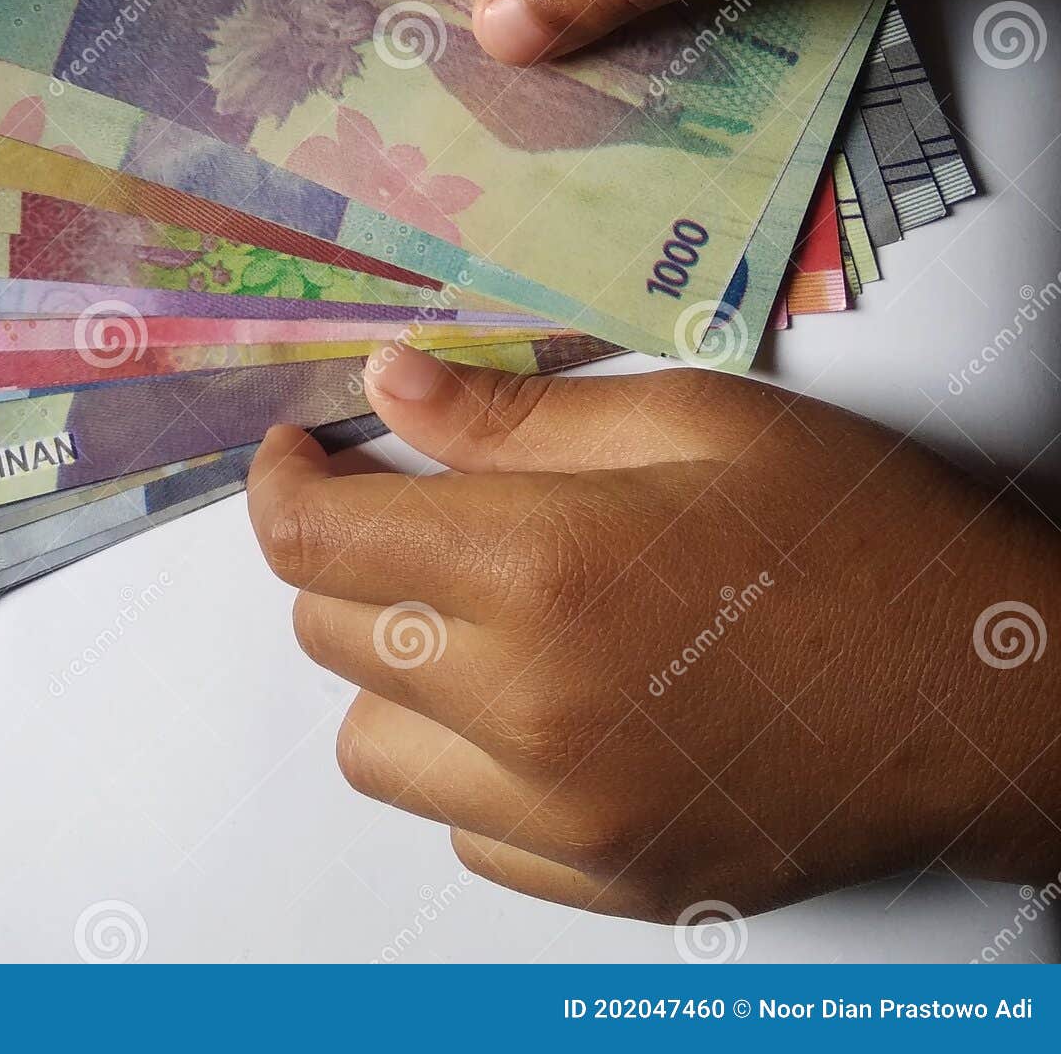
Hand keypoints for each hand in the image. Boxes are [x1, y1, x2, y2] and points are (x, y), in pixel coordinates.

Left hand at [247, 346, 1060, 920]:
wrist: (998, 698)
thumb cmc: (856, 538)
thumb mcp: (694, 424)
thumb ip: (514, 417)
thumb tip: (387, 386)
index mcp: (540, 573)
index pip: (313, 545)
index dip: (280, 488)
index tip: (298, 456)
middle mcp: (527, 711)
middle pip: (329, 634)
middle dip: (349, 560)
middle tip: (423, 513)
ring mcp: (564, 817)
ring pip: (373, 745)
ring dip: (393, 670)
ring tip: (484, 616)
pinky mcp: (605, 882)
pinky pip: (461, 825)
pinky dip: (468, 761)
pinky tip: (549, 704)